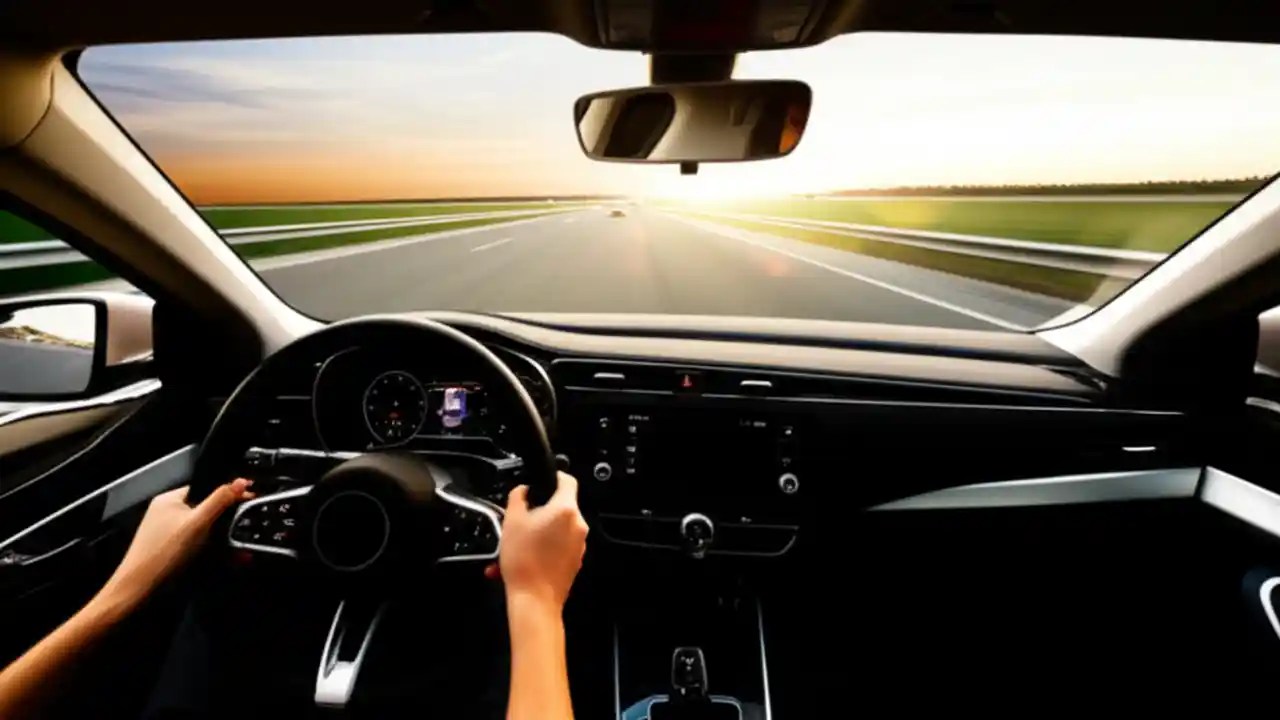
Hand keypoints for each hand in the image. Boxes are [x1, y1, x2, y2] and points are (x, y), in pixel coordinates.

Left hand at [96, 479, 253, 611]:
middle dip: (228, 522)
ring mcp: (169, 534)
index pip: (205, 488)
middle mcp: (168, 514)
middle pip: (206, 511)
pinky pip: (199, 546)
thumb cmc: (164, 552)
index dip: (228, 494)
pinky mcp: (172, 552)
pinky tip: (231, 560)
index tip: (249, 502)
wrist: (139, 590)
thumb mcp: (197, 523)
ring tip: (243, 551)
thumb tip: (241, 481)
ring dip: (224, 539)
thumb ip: (220, 500)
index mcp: (170, 499)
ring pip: (205, 531)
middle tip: (247, 528)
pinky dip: (214, 551)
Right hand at [486, 472, 587, 611]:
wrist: (534, 600)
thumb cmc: (524, 562)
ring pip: (557, 529)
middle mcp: (578, 525)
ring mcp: (579, 545)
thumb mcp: (511, 521)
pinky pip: (558, 547)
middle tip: (521, 519)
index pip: (567, 480)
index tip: (544, 480)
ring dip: (539, 532)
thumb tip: (523, 490)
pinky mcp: (575, 561)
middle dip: (540, 511)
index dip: (554, 476)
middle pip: (560, 507)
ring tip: (517, 544)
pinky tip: (524, 558)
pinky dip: (543, 548)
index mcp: (565, 510)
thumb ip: (518, 497)